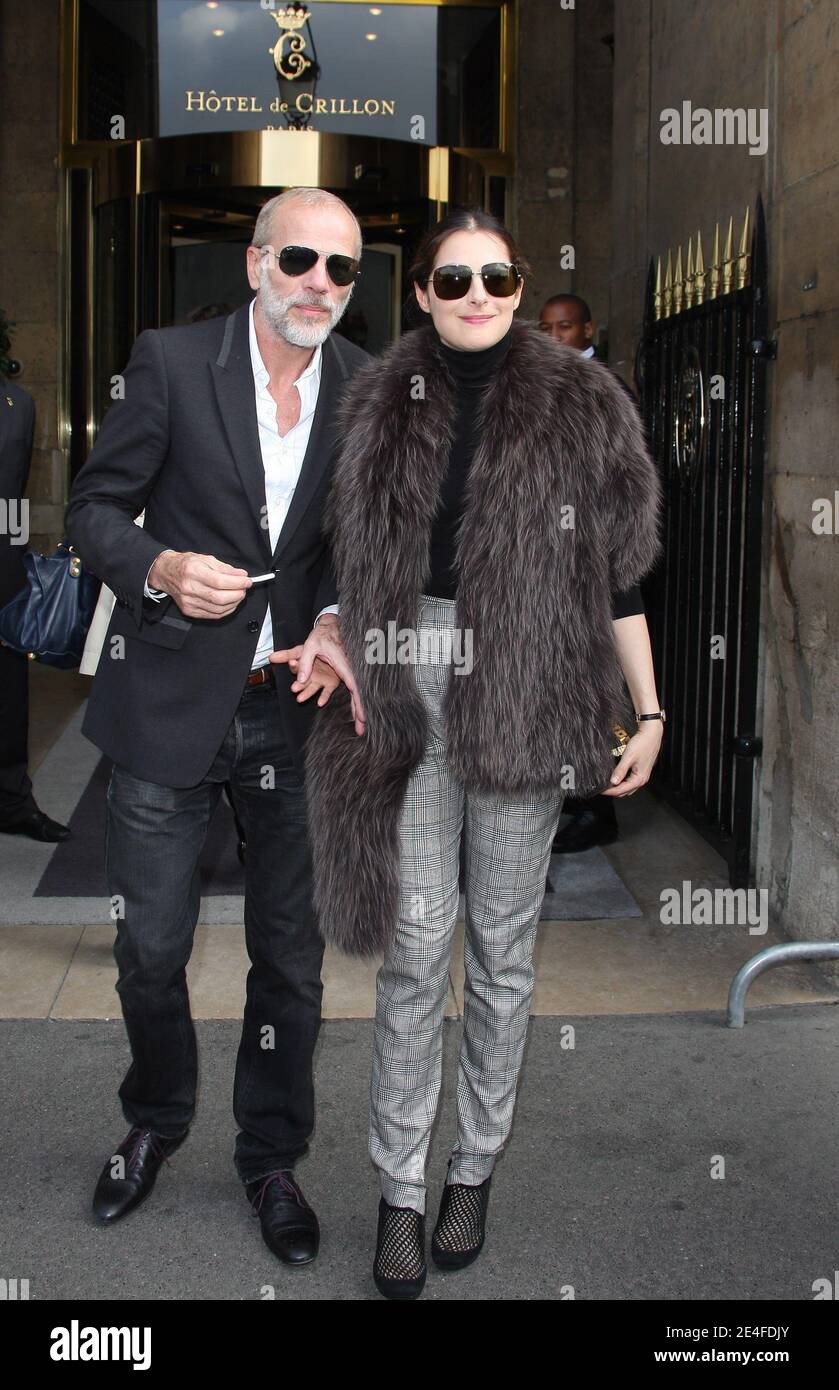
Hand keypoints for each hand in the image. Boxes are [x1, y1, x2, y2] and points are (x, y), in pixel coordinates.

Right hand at [149, 550, 250, 618]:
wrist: (166, 573)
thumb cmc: (186, 564)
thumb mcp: (205, 559)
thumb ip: (225, 568)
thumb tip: (241, 575)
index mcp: (194, 571)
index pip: (220, 581)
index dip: (237, 583)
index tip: (247, 581)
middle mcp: (189, 588)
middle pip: (220, 598)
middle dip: (237, 594)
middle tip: (244, 588)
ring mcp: (189, 601)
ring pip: (218, 609)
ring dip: (234, 603)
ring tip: (238, 595)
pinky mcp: (189, 610)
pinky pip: (213, 615)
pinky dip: (226, 610)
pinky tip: (230, 603)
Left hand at [270, 614, 365, 734]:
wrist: (331, 625)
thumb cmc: (321, 634)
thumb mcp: (309, 646)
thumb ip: (303, 662)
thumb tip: (300, 679)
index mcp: (344, 664)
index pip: (354, 686)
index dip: (359, 702)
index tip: (363, 717)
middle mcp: (350, 670)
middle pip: (359, 693)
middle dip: (361, 712)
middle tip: (362, 729)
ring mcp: (350, 672)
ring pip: (358, 693)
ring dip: (359, 709)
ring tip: (361, 727)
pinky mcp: (347, 673)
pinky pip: (354, 689)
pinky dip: (356, 701)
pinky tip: (356, 714)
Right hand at [272, 644, 341, 705]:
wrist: (332, 648)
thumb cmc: (316, 647)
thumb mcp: (302, 649)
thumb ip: (287, 654)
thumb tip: (270, 658)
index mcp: (302, 666)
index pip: (295, 667)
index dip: (294, 665)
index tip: (293, 662)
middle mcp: (309, 674)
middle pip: (303, 681)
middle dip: (298, 685)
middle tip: (294, 688)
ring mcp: (320, 680)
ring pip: (312, 688)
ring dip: (306, 694)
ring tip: (300, 699)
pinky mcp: (330, 684)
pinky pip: (326, 692)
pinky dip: (324, 697)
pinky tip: (320, 702)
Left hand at [600, 721, 663, 796]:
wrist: (652, 734)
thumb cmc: (642, 744)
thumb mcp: (628, 757)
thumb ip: (620, 771)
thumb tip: (613, 782)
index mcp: (639, 779)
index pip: (621, 790)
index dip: (609, 791)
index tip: (600, 790)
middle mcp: (642, 780)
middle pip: (624, 792)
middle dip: (613, 791)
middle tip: (602, 787)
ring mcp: (642, 776)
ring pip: (628, 788)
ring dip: (618, 788)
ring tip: (607, 783)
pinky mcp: (641, 771)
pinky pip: (630, 782)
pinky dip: (623, 782)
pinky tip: (617, 777)